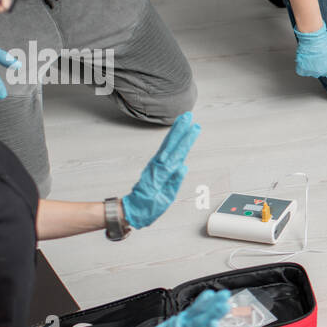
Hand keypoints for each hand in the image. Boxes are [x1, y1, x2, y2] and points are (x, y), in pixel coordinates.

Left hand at [121, 112, 199, 229]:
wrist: (133, 210)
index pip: (176, 153)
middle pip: (170, 145)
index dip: (186, 140)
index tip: (194, 128)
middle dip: (180, 129)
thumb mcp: (163, 200)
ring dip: (175, 132)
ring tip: (183, 121)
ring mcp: (154, 165)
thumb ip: (174, 182)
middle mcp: (156, 166)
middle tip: (188, 116)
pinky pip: (164, 150)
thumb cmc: (148, 207)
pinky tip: (175, 136)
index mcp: (160, 174)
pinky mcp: (154, 166)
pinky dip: (170, 141)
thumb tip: (182, 166)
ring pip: (166, 145)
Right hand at [293, 23, 326, 78]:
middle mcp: (321, 72)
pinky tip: (306, 59)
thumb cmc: (325, 43)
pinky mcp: (302, 68)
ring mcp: (311, 71)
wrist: (313, 37)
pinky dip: (303, 66)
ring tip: (312, 56)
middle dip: (320, 65)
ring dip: (311, 66)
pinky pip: (302, 71)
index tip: (325, 57)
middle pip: (321, 72)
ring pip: (312, 72)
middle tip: (319, 56)